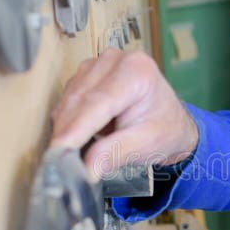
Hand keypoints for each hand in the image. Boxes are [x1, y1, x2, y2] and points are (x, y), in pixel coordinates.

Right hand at [51, 49, 198, 178]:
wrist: (170, 122)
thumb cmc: (164, 129)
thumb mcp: (145, 145)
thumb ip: (114, 154)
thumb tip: (86, 169)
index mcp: (137, 71)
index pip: (98, 103)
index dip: (76, 129)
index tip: (58, 151)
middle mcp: (116, 60)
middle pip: (79, 99)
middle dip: (67, 132)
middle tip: (59, 162)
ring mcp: (99, 63)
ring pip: (69, 99)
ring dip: (65, 127)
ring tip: (71, 153)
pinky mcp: (87, 72)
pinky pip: (68, 98)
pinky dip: (68, 120)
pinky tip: (78, 136)